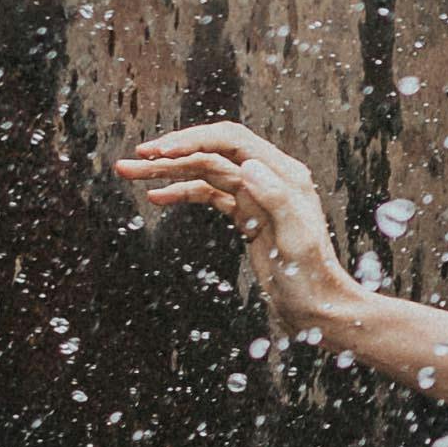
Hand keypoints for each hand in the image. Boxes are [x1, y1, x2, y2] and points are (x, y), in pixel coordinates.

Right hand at [113, 111, 363, 338]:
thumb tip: (248, 166)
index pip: (231, 141)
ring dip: (167, 171)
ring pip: (204, 172)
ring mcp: (255, 194)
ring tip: (129, 171)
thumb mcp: (297, 241)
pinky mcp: (245, 214)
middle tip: (133, 158)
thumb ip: (277, 199)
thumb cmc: (311, 276)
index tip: (160, 152)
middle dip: (171, 153)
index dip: (194, 140)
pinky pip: (208, 194)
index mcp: (283, 173)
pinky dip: (181, 191)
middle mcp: (268, 176)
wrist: (318, 306)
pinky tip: (157, 195)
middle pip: (212, 151)